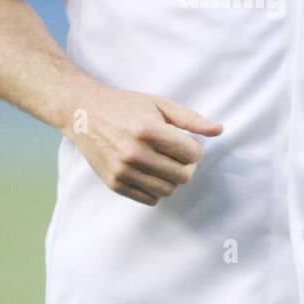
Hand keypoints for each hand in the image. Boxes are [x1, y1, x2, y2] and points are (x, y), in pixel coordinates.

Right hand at [62, 83, 222, 205]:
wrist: (83, 113)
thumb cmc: (126, 106)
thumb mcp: (160, 104)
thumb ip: (191, 119)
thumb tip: (219, 130)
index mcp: (147, 130)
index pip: (191, 154)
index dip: (196, 149)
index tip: (188, 143)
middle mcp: (134, 153)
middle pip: (183, 176)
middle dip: (188, 166)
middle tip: (179, 154)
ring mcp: (122, 171)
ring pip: (168, 190)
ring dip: (173, 178)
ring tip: (164, 162)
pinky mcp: (114, 183)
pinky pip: (150, 199)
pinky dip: (157, 189)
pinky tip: (151, 172)